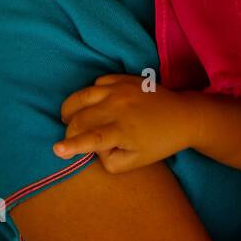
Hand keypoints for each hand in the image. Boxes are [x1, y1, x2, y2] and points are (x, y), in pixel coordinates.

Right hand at [53, 73, 194, 172]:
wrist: (183, 116)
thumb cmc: (159, 143)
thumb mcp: (135, 162)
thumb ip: (109, 160)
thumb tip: (92, 148)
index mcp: (123, 130)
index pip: (90, 138)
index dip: (71, 145)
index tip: (57, 150)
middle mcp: (119, 106)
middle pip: (80, 118)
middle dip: (71, 131)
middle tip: (72, 138)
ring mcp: (121, 89)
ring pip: (82, 96)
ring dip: (71, 109)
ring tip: (70, 119)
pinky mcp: (124, 78)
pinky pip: (96, 84)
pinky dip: (89, 95)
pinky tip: (93, 105)